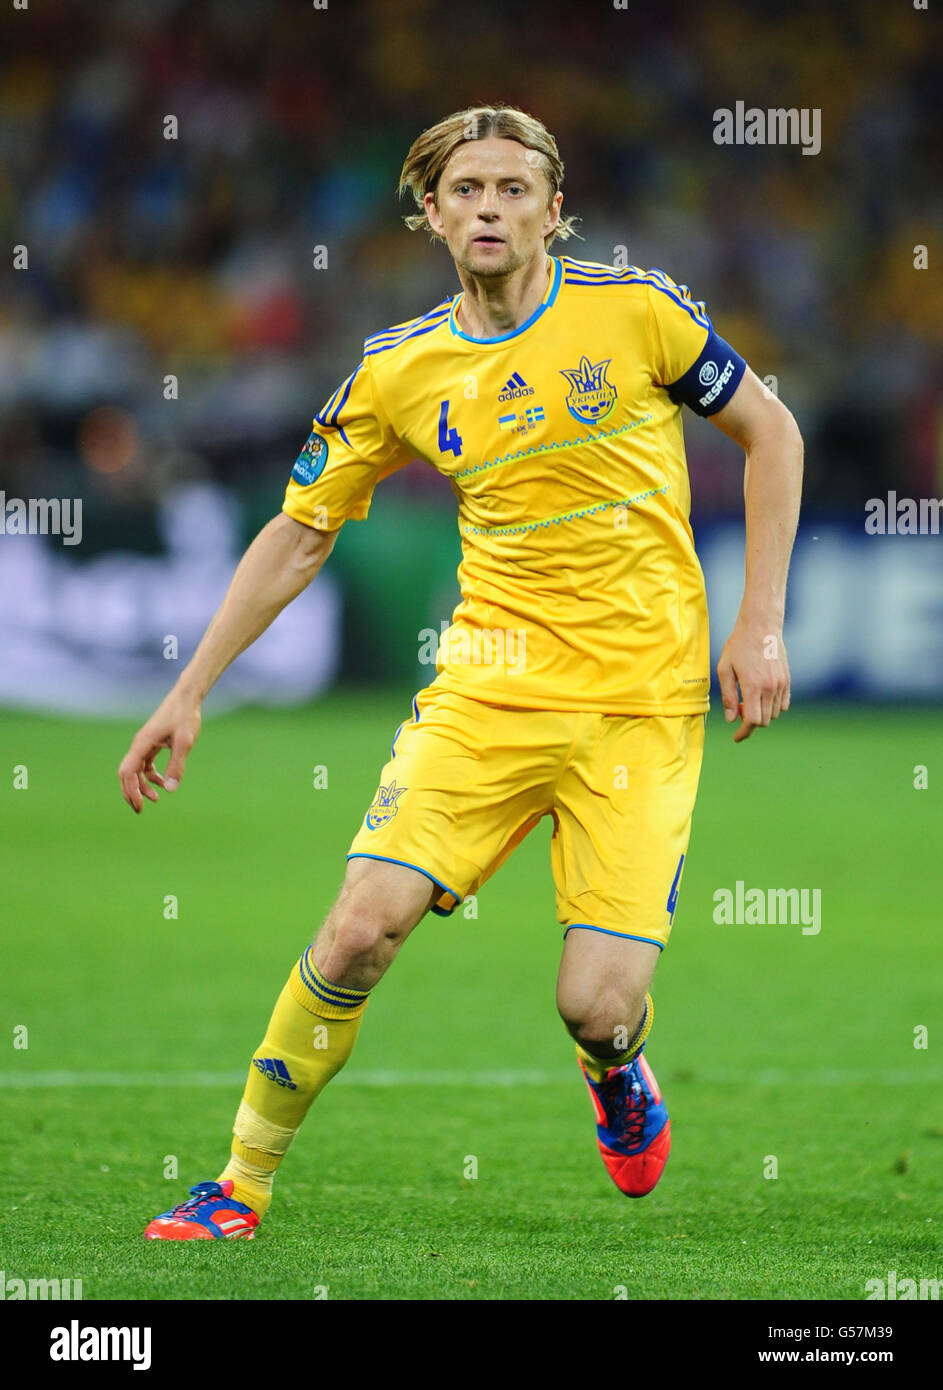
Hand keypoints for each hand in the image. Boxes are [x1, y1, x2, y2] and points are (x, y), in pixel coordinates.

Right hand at [118, 691, 201, 811]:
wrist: (187, 697)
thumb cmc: (185, 716)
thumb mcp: (185, 742)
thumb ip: (177, 765)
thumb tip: (171, 789)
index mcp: (142, 743)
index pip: (128, 772)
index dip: (131, 790)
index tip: (140, 805)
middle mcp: (139, 744)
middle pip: (126, 773)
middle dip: (131, 792)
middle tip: (140, 810)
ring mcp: (144, 744)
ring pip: (136, 770)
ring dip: (142, 786)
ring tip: (156, 798)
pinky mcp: (152, 743)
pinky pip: (145, 764)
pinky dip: (151, 776)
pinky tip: (164, 783)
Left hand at [716, 619, 789, 742]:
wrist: (761, 625)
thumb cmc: (739, 645)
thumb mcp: (725, 669)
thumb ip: (728, 696)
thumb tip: (731, 719)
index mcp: (753, 686)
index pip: (752, 721)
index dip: (743, 732)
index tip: (736, 737)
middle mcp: (770, 688)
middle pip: (763, 721)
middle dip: (749, 722)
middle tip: (737, 710)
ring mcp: (781, 684)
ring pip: (773, 714)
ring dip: (761, 713)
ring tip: (747, 699)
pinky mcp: (787, 680)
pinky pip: (783, 704)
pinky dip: (772, 707)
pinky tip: (761, 697)